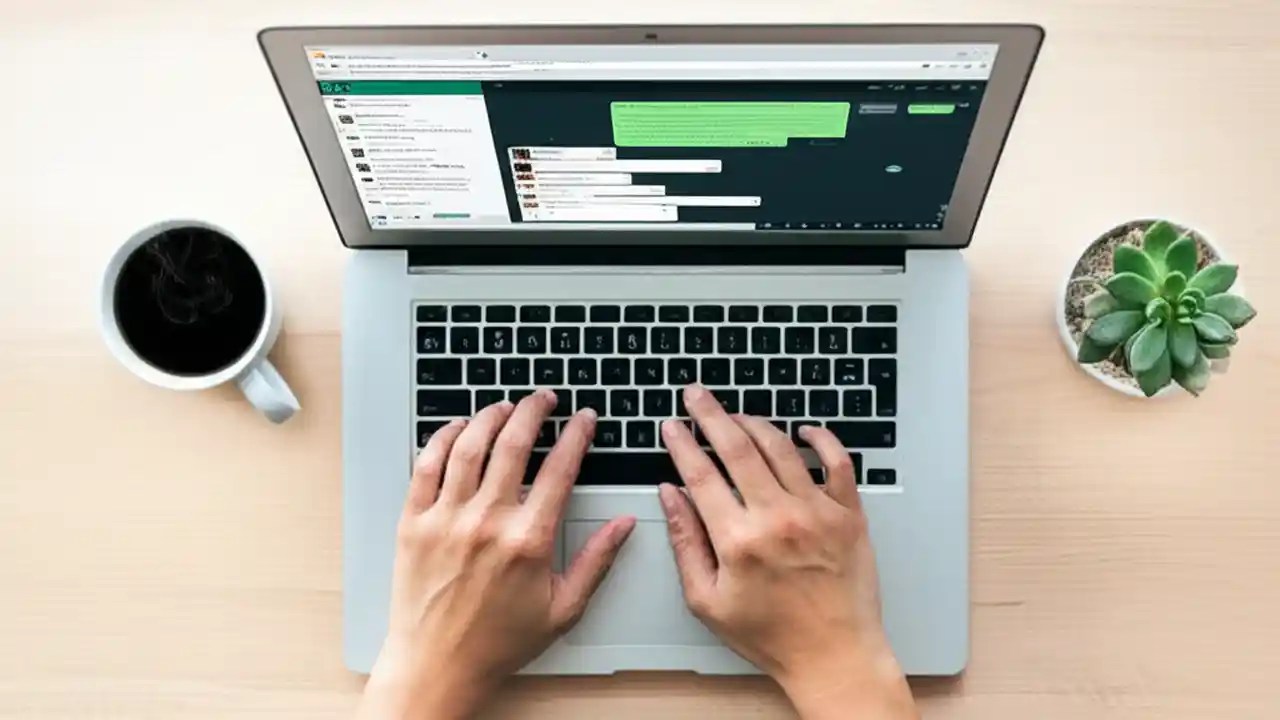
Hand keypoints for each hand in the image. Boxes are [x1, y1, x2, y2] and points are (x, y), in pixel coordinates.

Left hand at [358, 391, 635, 719]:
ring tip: (506, 406)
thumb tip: (624, 524)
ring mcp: (446, 519)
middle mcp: (486, 522)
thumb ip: (597, 560)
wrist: (437, 666)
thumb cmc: (498, 643)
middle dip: (534, 410)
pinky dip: (443, 438)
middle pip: (513, 442)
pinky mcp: (414, 523)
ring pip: (469, 445)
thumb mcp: (563, 608)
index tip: (583, 419)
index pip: (560, 468)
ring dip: (490, 416)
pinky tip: (458, 427)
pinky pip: (426, 465)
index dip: (576, 435)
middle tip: (544, 398)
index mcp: (527, 541)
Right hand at [658, 385, 916, 719]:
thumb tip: (669, 496)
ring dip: (754, 422)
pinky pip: (837, 462)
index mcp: (738, 540)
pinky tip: (803, 429)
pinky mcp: (849, 515)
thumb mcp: (707, 600)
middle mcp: (778, 518)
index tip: (672, 425)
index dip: (682, 444)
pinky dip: (821, 438)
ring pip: (781, 446)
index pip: (701, 475)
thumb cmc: (771, 634)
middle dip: (711, 415)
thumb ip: (684, 543)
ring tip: (737, 413)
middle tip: (697, 395)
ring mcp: (817, 512)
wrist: (834, 655)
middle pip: (738, 447)